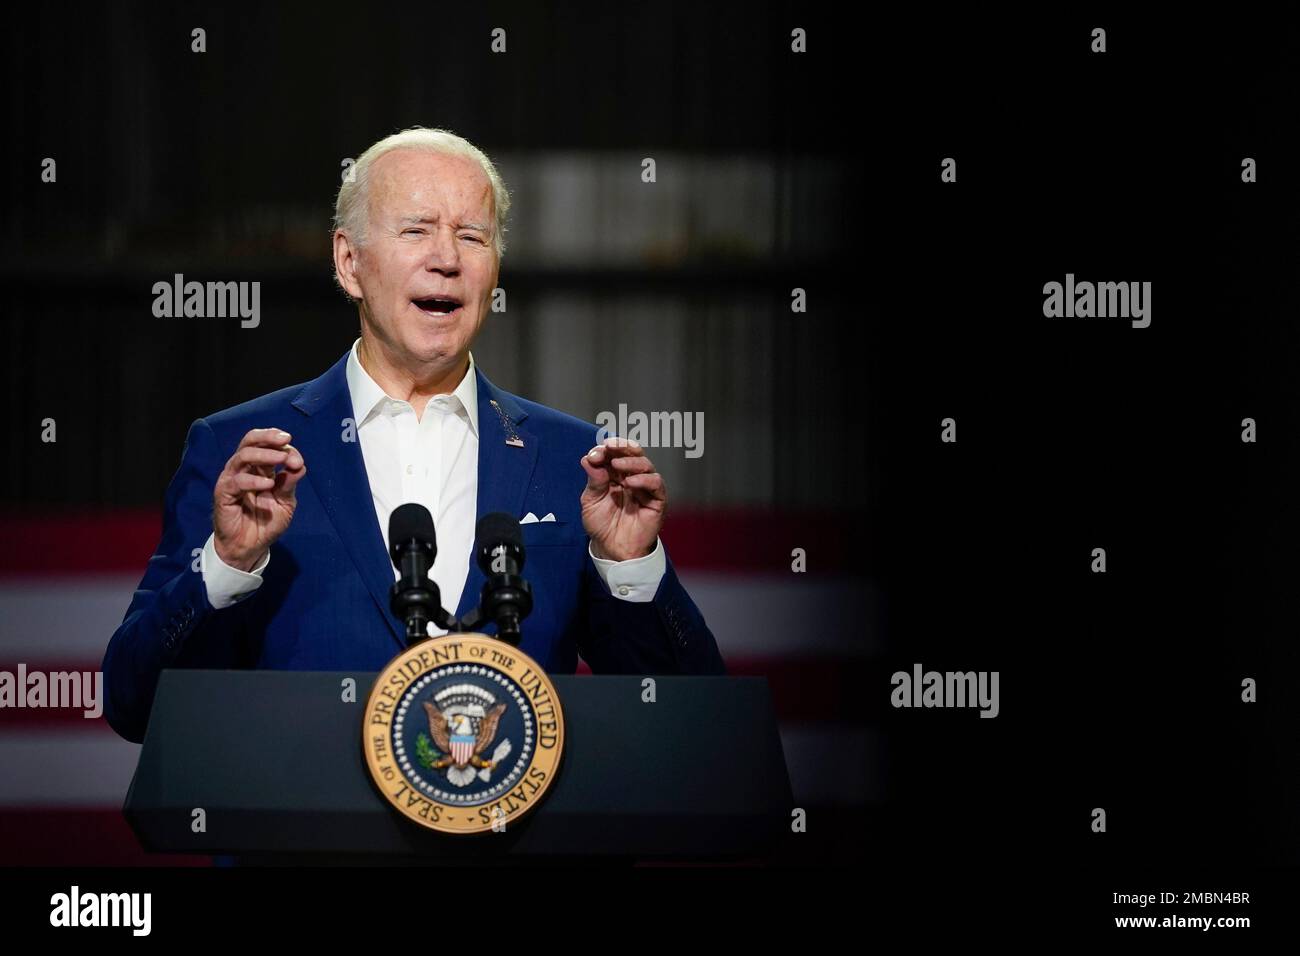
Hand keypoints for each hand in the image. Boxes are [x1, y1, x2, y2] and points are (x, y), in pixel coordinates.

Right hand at [212, 428, 305, 571]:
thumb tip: (299, 465)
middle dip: (268, 436)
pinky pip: (236, 481)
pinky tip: (268, 484)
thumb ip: (290, 484)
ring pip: (243, 456)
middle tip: (286, 439)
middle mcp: (244, 469)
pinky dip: (253, 480)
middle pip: (250, 441)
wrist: (250, 547)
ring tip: (282, 460)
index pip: (268, 446)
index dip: (284, 448)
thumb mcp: (285, 503)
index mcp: (260, 468)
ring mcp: (232, 479)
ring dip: (264, 454)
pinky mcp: (224, 493)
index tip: (298, 461)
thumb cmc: (266, 523)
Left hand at [579, 437, 664, 561]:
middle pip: (633, 454)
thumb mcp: (590, 501)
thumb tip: (589, 458)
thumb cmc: (602, 525)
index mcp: (615, 475)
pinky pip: (656, 483)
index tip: (595, 453)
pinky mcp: (656, 500)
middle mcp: (632, 477)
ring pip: (646, 464)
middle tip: (610, 446)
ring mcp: (645, 488)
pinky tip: (630, 482)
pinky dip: (644, 479)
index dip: (607, 449)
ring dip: (631, 461)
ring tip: (617, 465)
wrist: (611, 549)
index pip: (615, 454)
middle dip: (622, 447)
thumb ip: (593, 480)